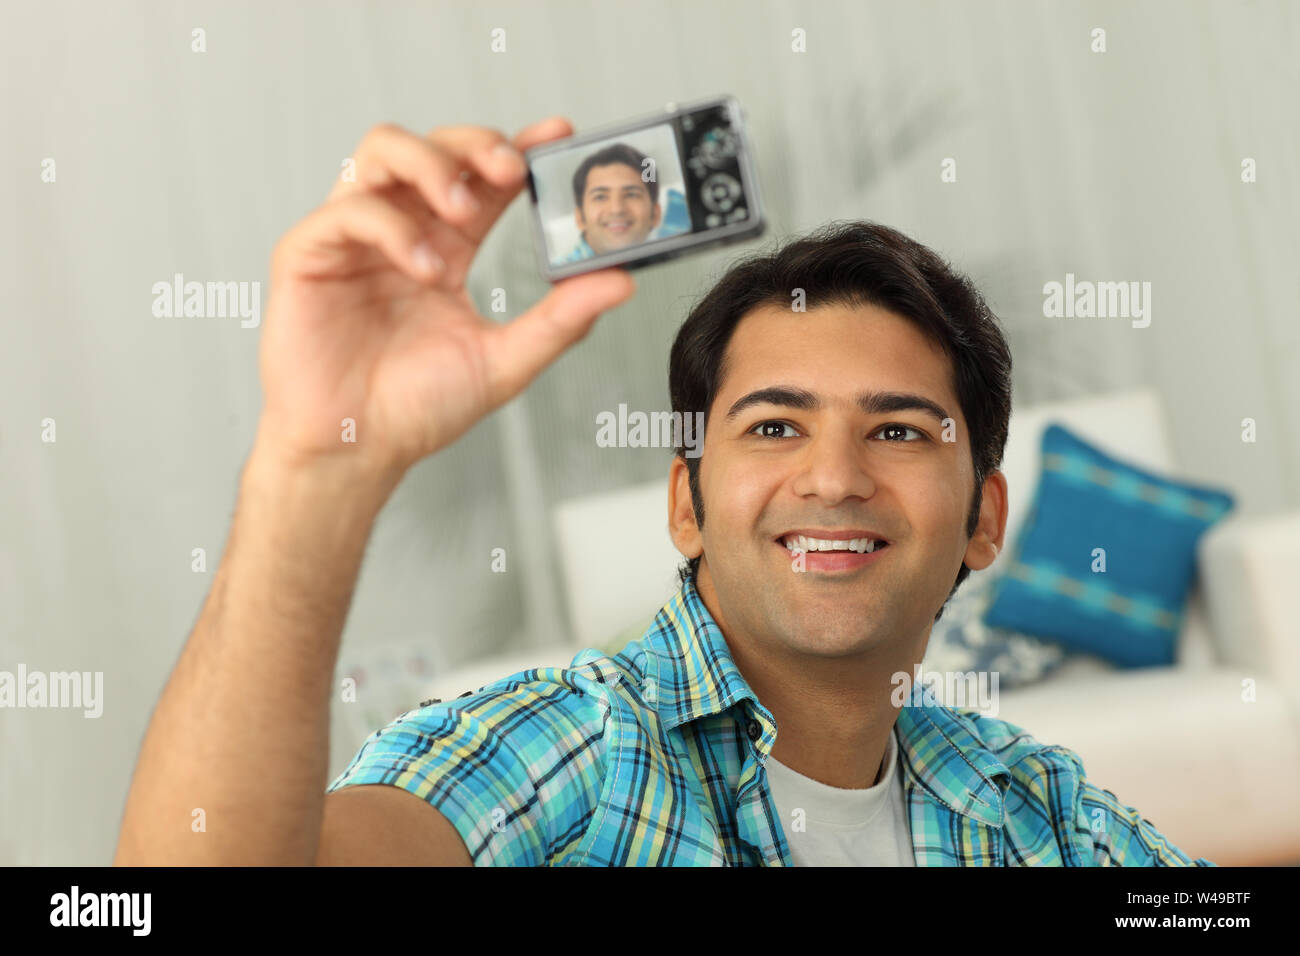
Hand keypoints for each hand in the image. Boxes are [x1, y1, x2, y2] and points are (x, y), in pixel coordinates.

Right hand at [256, 118, 635, 477]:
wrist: (357, 450)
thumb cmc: (417, 408)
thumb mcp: (505, 361)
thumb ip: (562, 320)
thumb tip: (620, 281)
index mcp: (445, 249)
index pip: (483, 179)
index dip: (518, 148)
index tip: (558, 135)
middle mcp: (401, 232)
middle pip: (434, 146)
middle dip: (474, 144)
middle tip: (510, 169)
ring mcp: (354, 238)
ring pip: (382, 151)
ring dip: (430, 166)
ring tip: (462, 210)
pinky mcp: (309, 252)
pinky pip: (348, 210)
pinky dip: (392, 228)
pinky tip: (422, 268)